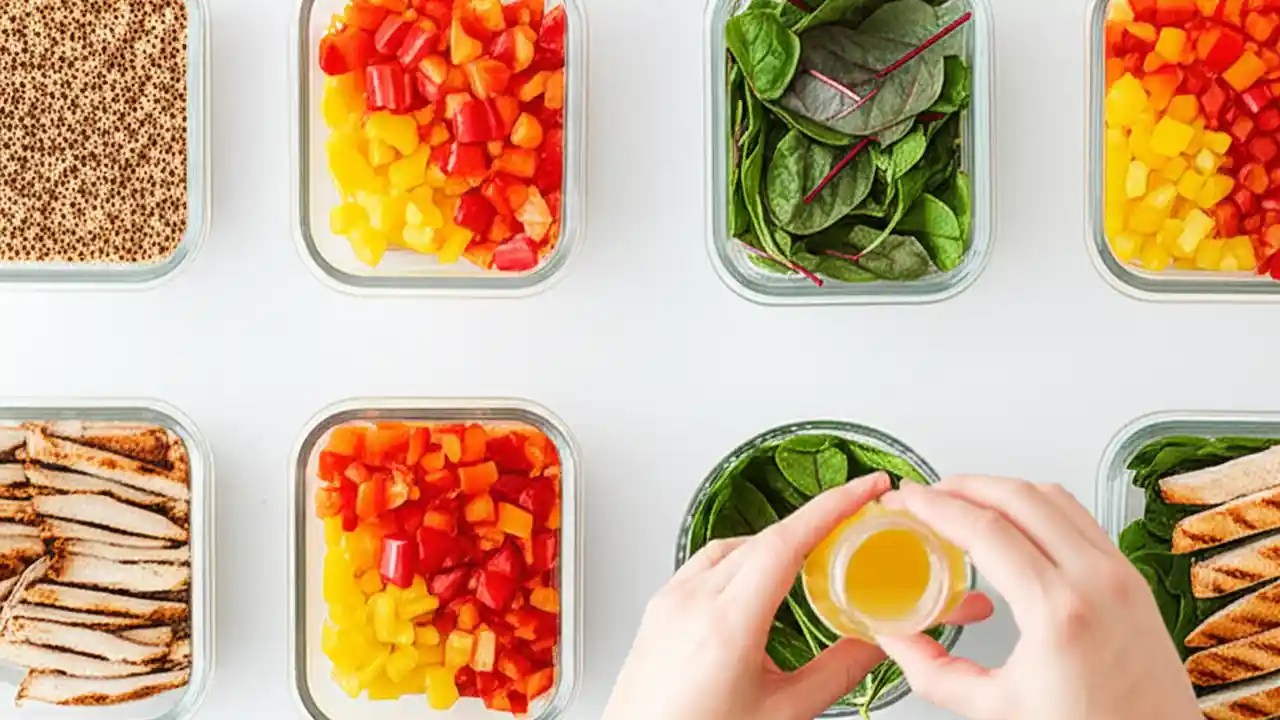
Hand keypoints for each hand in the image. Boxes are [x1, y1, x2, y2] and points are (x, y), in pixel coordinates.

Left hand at [603, 473, 994, 719]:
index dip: (832, 507)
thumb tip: (875, 643)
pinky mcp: (657, 609)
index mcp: (725, 623)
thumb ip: (835, 673)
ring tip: (812, 553)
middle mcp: (691, 601)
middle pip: (764, 539)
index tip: (865, 488)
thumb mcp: (782, 713)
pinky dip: (741, 559)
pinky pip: (705, 564)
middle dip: (814, 524)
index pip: (786, 541)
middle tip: (854, 522)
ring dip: (776, 542)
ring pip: (733, 547)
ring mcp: (668, 601)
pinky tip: (759, 580)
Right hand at [878, 477, 1200, 719]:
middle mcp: (1096, 580)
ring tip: (966, 501)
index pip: (984, 530)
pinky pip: (1080, 518)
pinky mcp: (1133, 578)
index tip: (907, 498)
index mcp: (1058, 610)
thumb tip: (897, 637)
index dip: (935, 506)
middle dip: (964, 485)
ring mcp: (1120, 574)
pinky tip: (1015, 522)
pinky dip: (1038, 506)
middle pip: (1018, 496)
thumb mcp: (997, 710)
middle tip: (929, 493)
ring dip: (1002, 489)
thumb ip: (936, 672)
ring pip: (1054, 496)